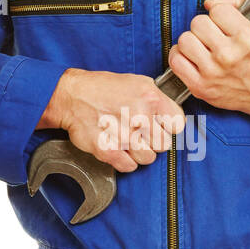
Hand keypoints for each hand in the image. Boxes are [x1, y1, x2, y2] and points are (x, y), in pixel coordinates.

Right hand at [36, 68, 185, 172]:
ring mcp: (124, 136)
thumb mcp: (137, 82)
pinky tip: (118, 148)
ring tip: (127, 140)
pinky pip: (129, 166)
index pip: (178, 124)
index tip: (161, 126)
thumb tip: (171, 115)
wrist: (72, 96)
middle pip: (164, 144)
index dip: (168, 127)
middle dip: (153, 141)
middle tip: (140, 133)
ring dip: (139, 152)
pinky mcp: (108, 150)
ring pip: (148, 158)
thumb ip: (158, 99)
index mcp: (151, 98)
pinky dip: (124, 161)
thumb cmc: (103, 88)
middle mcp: (140, 117)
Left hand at [168, 0, 249, 122]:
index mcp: (246, 38)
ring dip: (192, 41)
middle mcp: (228, 55)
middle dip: (205, 27)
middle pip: (198, 22)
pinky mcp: (199, 86)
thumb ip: (236, 4)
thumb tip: (209, 3)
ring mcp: (212, 72)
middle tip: (214, 36)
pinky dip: (180, 56)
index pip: (217, 9)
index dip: (220, 13)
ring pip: (184, 39)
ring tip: (203, 47)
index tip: (225, 22)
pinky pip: (175, 60)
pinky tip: (192, 57)